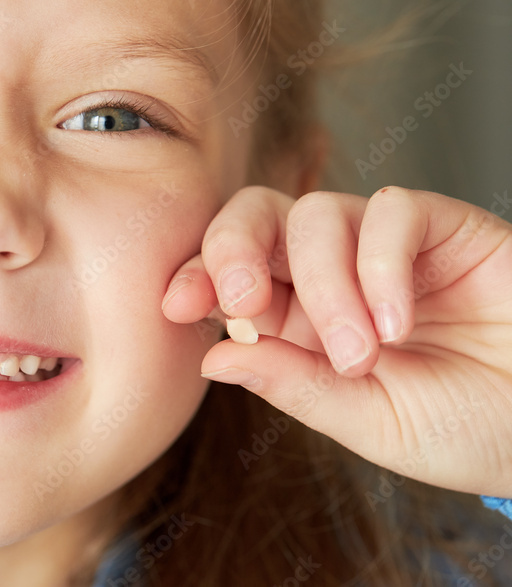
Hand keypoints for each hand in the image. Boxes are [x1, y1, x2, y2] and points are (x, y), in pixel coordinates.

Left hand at [163, 186, 511, 497]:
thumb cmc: (464, 428)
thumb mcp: (366, 421)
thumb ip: (293, 385)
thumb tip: (210, 355)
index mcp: (298, 319)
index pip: (230, 275)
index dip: (197, 276)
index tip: (175, 306)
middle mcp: (331, 273)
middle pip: (256, 219)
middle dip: (233, 251)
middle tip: (243, 303)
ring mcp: (383, 246)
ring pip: (315, 217)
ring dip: (325, 286)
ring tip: (362, 354)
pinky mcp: (442, 226)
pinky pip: (390, 211)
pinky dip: (380, 265)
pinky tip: (400, 324)